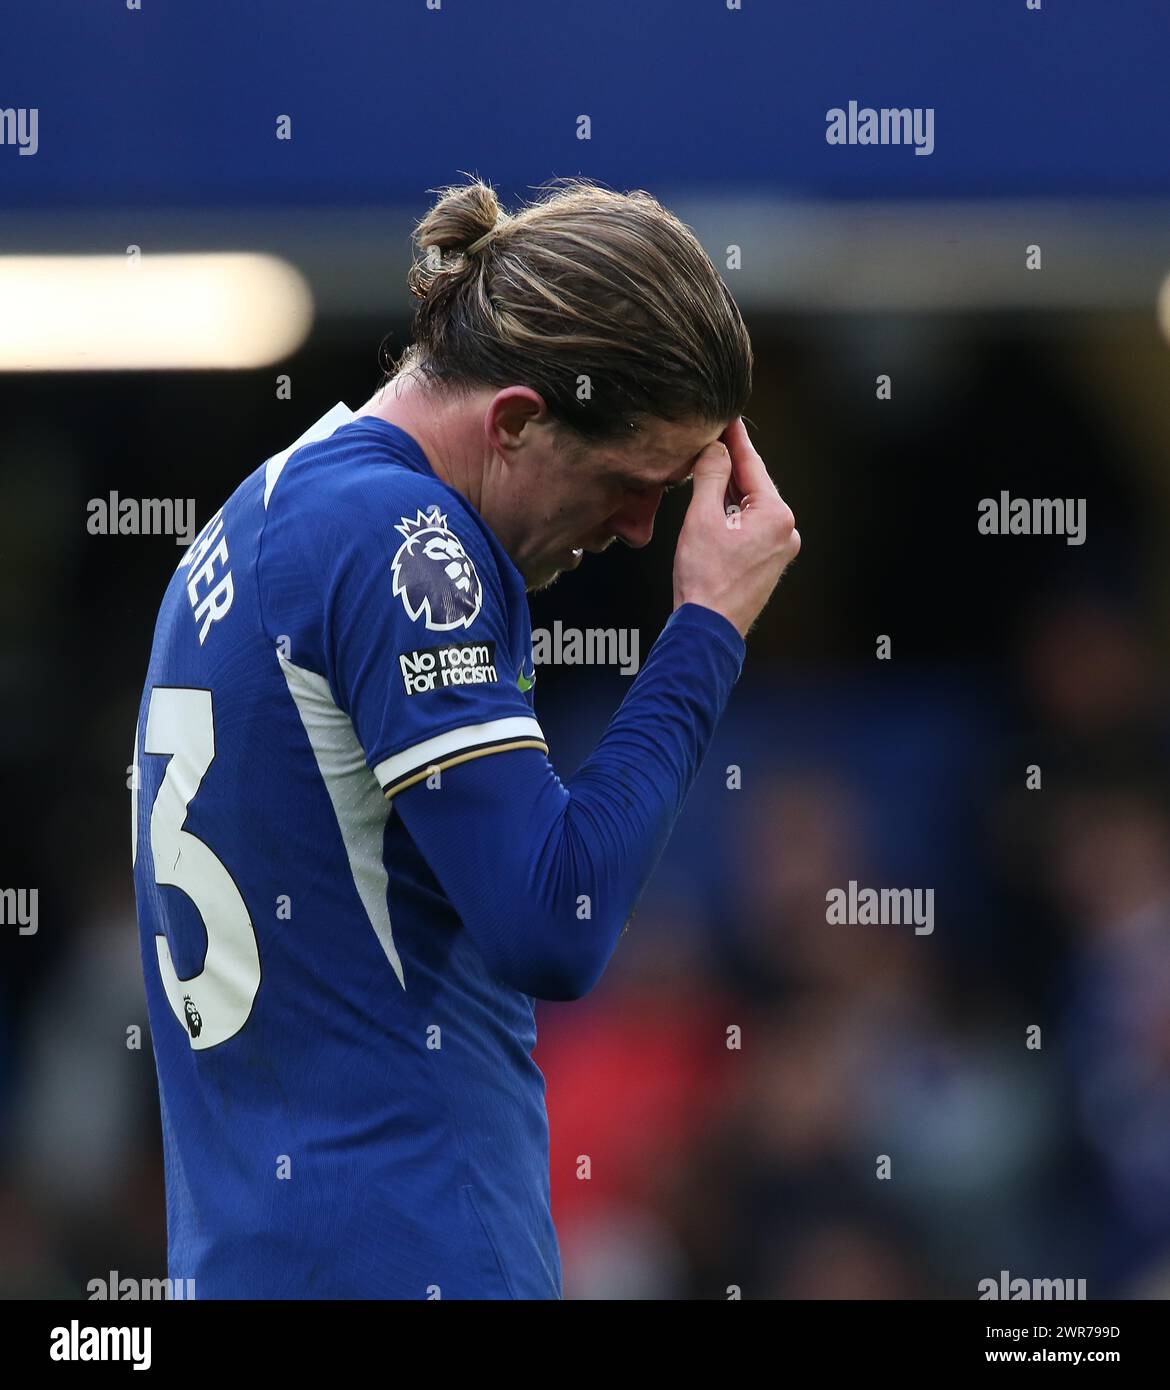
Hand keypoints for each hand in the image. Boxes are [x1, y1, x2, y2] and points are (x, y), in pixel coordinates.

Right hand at [672, 418, 799, 638]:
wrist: (708, 630)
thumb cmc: (705, 580)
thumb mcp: (702, 519)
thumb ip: (710, 477)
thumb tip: (715, 449)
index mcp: (776, 515)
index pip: (752, 465)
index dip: (735, 439)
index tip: (727, 417)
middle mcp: (785, 530)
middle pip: (752, 485)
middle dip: (729, 464)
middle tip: (710, 438)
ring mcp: (779, 549)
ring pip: (750, 506)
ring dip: (727, 491)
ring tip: (705, 469)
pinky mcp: (767, 563)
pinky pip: (750, 527)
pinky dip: (732, 513)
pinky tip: (713, 506)